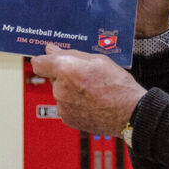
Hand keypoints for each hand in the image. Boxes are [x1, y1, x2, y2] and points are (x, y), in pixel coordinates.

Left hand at [31, 44, 146, 135]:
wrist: (130, 113)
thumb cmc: (118, 85)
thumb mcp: (98, 59)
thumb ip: (70, 54)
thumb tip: (51, 50)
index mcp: (65, 69)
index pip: (38, 63)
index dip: (45, 60)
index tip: (50, 60)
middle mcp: (60, 88)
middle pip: (52, 77)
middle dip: (64, 75)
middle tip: (84, 76)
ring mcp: (63, 106)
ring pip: (59, 92)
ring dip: (69, 90)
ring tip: (91, 91)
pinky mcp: (67, 119)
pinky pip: (65, 106)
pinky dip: (74, 104)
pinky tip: (90, 102)